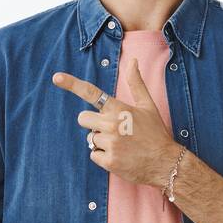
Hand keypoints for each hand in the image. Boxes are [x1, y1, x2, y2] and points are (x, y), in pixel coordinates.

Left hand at [52, 58, 178, 187]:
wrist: (165, 162)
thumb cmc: (155, 132)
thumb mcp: (148, 105)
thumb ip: (136, 83)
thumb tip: (133, 60)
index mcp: (119, 108)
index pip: (92, 93)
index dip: (72, 84)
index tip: (56, 77)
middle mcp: (112, 124)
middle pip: (83, 119)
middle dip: (92, 123)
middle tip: (112, 129)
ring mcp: (110, 143)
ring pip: (90, 138)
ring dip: (101, 141)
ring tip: (122, 145)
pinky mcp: (108, 160)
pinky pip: (93, 154)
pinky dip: (103, 156)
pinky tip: (120, 156)